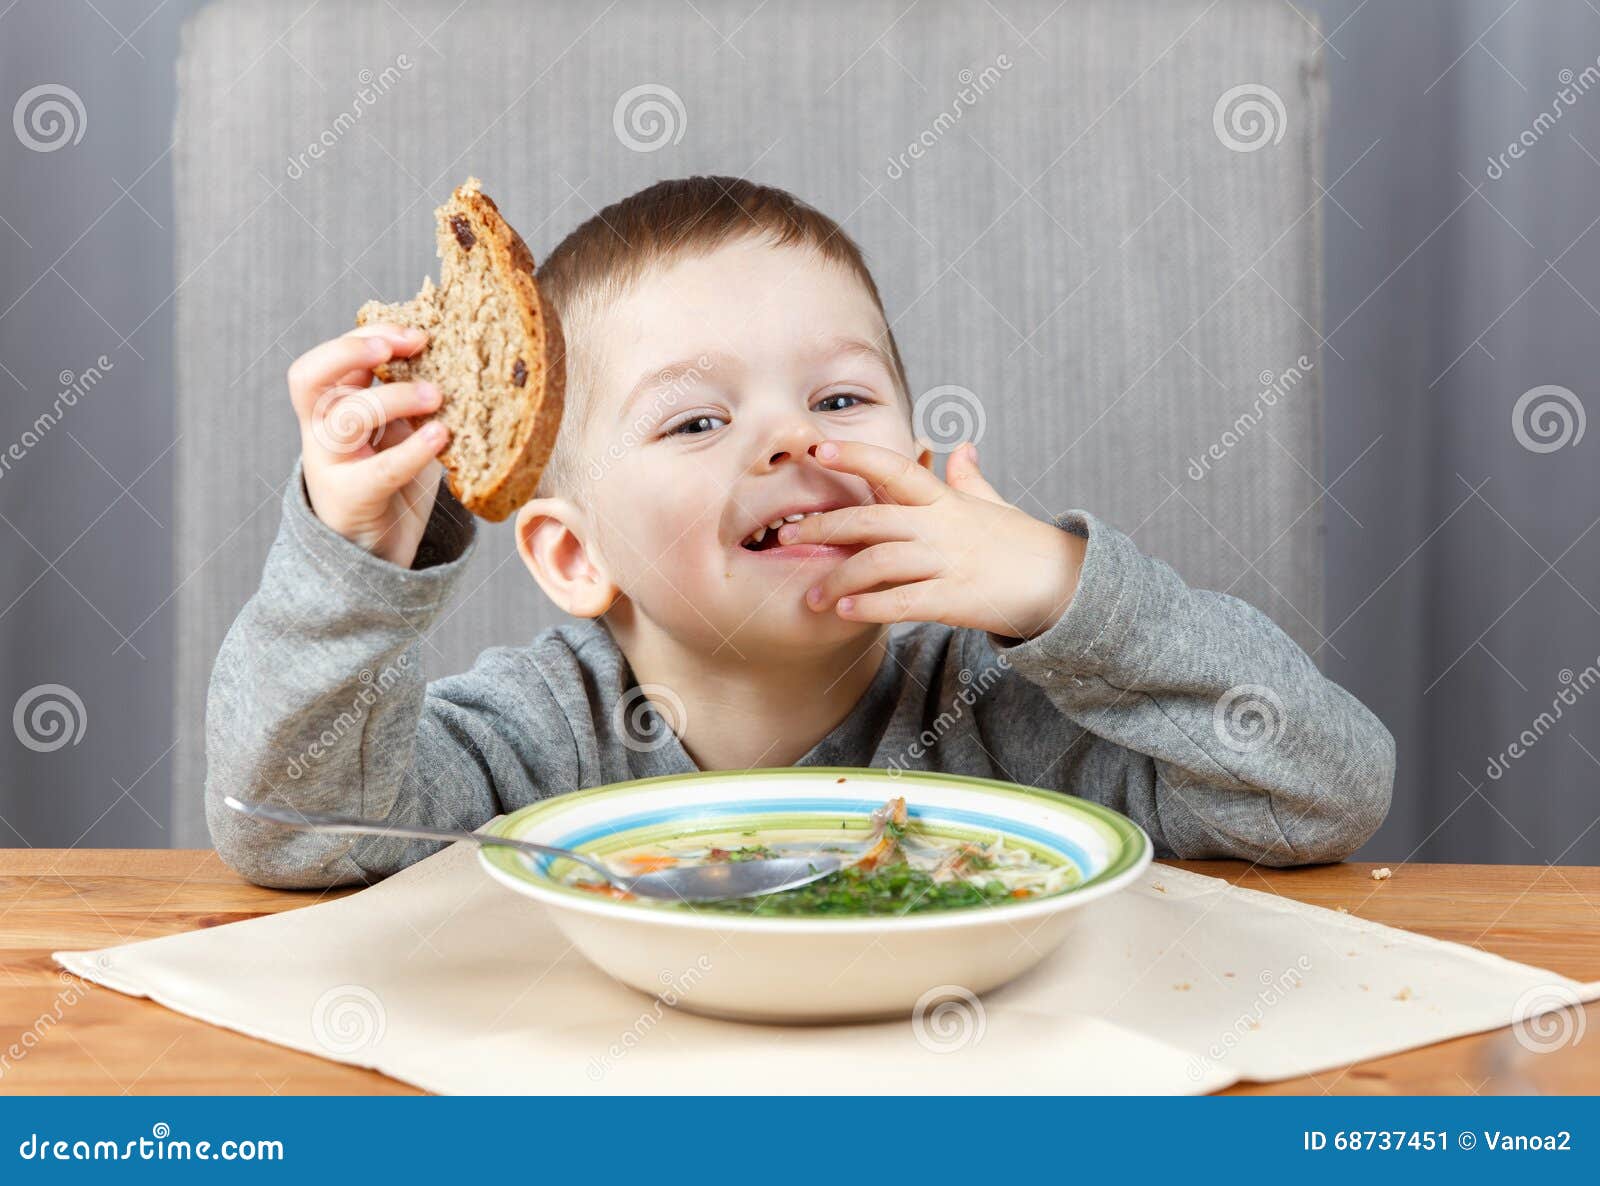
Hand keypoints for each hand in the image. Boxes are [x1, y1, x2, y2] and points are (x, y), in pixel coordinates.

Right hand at [288, 324, 449, 567]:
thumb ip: (414, 402)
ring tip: (438, 397)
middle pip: (309, 376)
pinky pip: (379, 468)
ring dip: (394, 397)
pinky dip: (412, 449)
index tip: (417, 333)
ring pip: (344, 416)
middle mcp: (320, 430)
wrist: (375, 556)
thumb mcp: (402, 434)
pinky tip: (442, 437)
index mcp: (332, 406)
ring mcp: (329, 464)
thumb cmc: (393, 486)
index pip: (331, 358)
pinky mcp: (351, 498)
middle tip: (407, 345)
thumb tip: (462, 360)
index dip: (366, 336)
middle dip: (352, 350)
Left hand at [781, 439, 1085, 640]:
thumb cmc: (1021, 544)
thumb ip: (969, 479)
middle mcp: (942, 526)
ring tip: (811, 595)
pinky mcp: (954, 600)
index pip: (895, 468)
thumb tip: (961, 447)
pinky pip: (902, 602)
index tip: (817, 450)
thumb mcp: (994, 506)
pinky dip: (869, 606)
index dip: (855, 456)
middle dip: (823, 527)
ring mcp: (948, 562)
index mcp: (945, 500)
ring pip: (879, 563)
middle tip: (785, 537)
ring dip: (838, 578)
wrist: (1063, 584)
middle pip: (871, 519)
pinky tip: (844, 611)